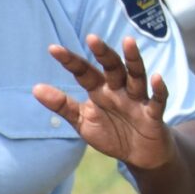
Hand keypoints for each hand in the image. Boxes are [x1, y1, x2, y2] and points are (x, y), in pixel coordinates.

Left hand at [38, 34, 175, 169]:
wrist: (140, 155)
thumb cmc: (112, 134)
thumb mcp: (83, 121)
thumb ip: (62, 105)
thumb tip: (35, 88)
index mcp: (101, 91)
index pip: (85, 72)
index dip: (70, 61)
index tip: (53, 49)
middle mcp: (120, 90)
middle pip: (113, 67)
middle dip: (104, 53)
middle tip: (92, 38)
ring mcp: (138, 100)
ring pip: (137, 76)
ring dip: (133, 60)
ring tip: (128, 42)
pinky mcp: (154, 114)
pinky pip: (158, 100)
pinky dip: (159, 89)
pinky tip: (157, 78)